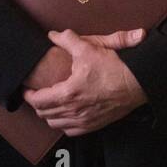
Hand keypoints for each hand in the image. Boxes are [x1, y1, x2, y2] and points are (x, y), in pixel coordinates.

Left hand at [23, 28, 148, 135]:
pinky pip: (71, 131)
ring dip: (50, 115)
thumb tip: (53, 35)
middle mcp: (73, 110)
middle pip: (44, 114)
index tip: (28, 89)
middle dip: (38, 104)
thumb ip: (68, 40)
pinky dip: (64, 124)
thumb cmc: (115, 67)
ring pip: (55, 124)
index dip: (29, 95)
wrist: (138, 83)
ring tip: (51, 105)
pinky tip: (67, 115)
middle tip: (39, 95)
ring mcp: (84, 120)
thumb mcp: (91, 48)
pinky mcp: (94, 124)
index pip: (37, 100)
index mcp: (68, 92)